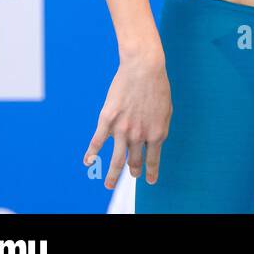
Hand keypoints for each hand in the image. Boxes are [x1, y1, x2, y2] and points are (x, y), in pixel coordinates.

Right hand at [83, 51, 171, 188]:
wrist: (144, 68)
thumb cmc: (157, 87)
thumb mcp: (165, 110)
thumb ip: (159, 128)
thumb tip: (153, 142)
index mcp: (157, 133)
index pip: (153, 159)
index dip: (151, 171)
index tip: (149, 180)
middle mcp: (140, 135)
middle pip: (134, 161)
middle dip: (133, 172)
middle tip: (132, 176)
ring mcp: (122, 130)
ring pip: (116, 159)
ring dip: (112, 175)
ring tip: (109, 185)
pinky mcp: (107, 120)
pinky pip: (97, 142)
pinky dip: (91, 154)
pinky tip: (88, 162)